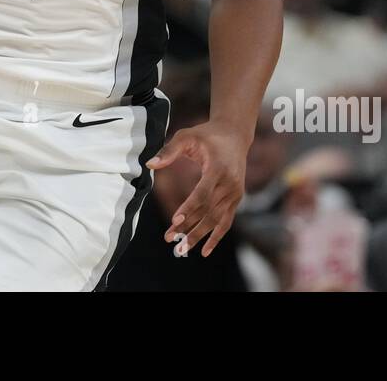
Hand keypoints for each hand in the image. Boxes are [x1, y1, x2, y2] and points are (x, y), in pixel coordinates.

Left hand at [147, 120, 249, 257]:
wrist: (234, 135)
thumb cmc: (207, 134)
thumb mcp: (187, 136)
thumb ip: (169, 150)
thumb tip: (149, 164)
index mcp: (218, 168)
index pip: (203, 194)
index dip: (189, 209)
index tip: (174, 221)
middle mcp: (230, 184)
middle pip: (208, 211)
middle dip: (189, 228)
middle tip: (171, 241)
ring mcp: (235, 193)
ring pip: (216, 220)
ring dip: (199, 236)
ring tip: (181, 250)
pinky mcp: (236, 198)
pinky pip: (226, 221)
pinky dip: (216, 237)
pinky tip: (204, 251)